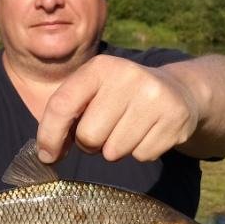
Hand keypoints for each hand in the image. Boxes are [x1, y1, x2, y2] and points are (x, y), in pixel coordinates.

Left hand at [36, 55, 199, 162]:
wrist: (177, 90)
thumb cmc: (121, 96)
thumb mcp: (94, 91)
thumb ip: (66, 115)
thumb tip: (47, 154)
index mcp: (100, 67)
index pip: (62, 104)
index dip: (49, 135)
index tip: (47, 155)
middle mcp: (128, 76)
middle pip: (88, 136)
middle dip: (90, 144)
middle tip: (103, 131)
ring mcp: (154, 97)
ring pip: (114, 151)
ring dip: (115, 149)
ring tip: (128, 129)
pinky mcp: (174, 118)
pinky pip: (141, 156)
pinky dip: (140, 152)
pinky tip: (148, 132)